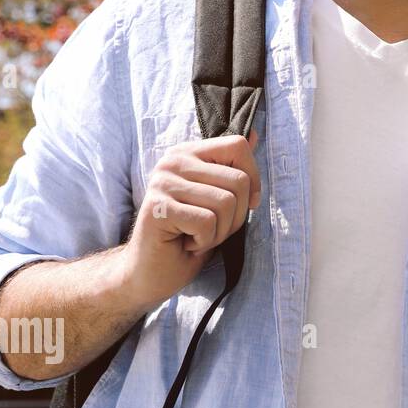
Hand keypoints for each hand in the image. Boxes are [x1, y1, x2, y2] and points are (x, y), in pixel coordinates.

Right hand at [125, 130, 261, 306]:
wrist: (150, 273)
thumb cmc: (188, 236)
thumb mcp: (218, 198)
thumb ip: (233, 167)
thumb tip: (256, 134)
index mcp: (188, 153)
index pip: (238, 146)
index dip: (253, 178)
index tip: (246, 203)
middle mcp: (172, 162)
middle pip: (239, 181)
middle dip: (237, 216)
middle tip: (210, 228)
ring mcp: (162, 184)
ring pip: (226, 203)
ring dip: (220, 231)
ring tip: (197, 235)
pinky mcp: (158, 209)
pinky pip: (208, 222)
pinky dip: (205, 241)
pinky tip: (185, 242)